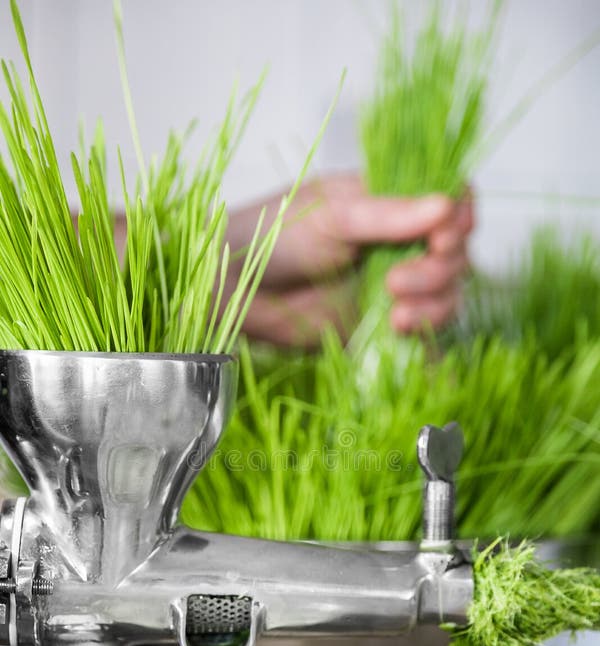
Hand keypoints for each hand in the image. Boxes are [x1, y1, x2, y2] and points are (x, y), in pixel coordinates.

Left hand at [226, 173, 473, 346]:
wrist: (236, 288)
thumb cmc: (274, 235)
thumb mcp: (332, 216)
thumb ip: (389, 214)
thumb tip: (447, 205)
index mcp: (393, 204)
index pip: (453, 206)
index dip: (460, 222)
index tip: (442, 237)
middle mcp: (400, 245)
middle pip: (456, 257)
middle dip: (440, 270)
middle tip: (397, 280)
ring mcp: (393, 289)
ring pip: (446, 298)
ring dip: (433, 306)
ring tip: (394, 313)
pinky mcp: (381, 328)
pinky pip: (422, 335)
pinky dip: (424, 337)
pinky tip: (400, 332)